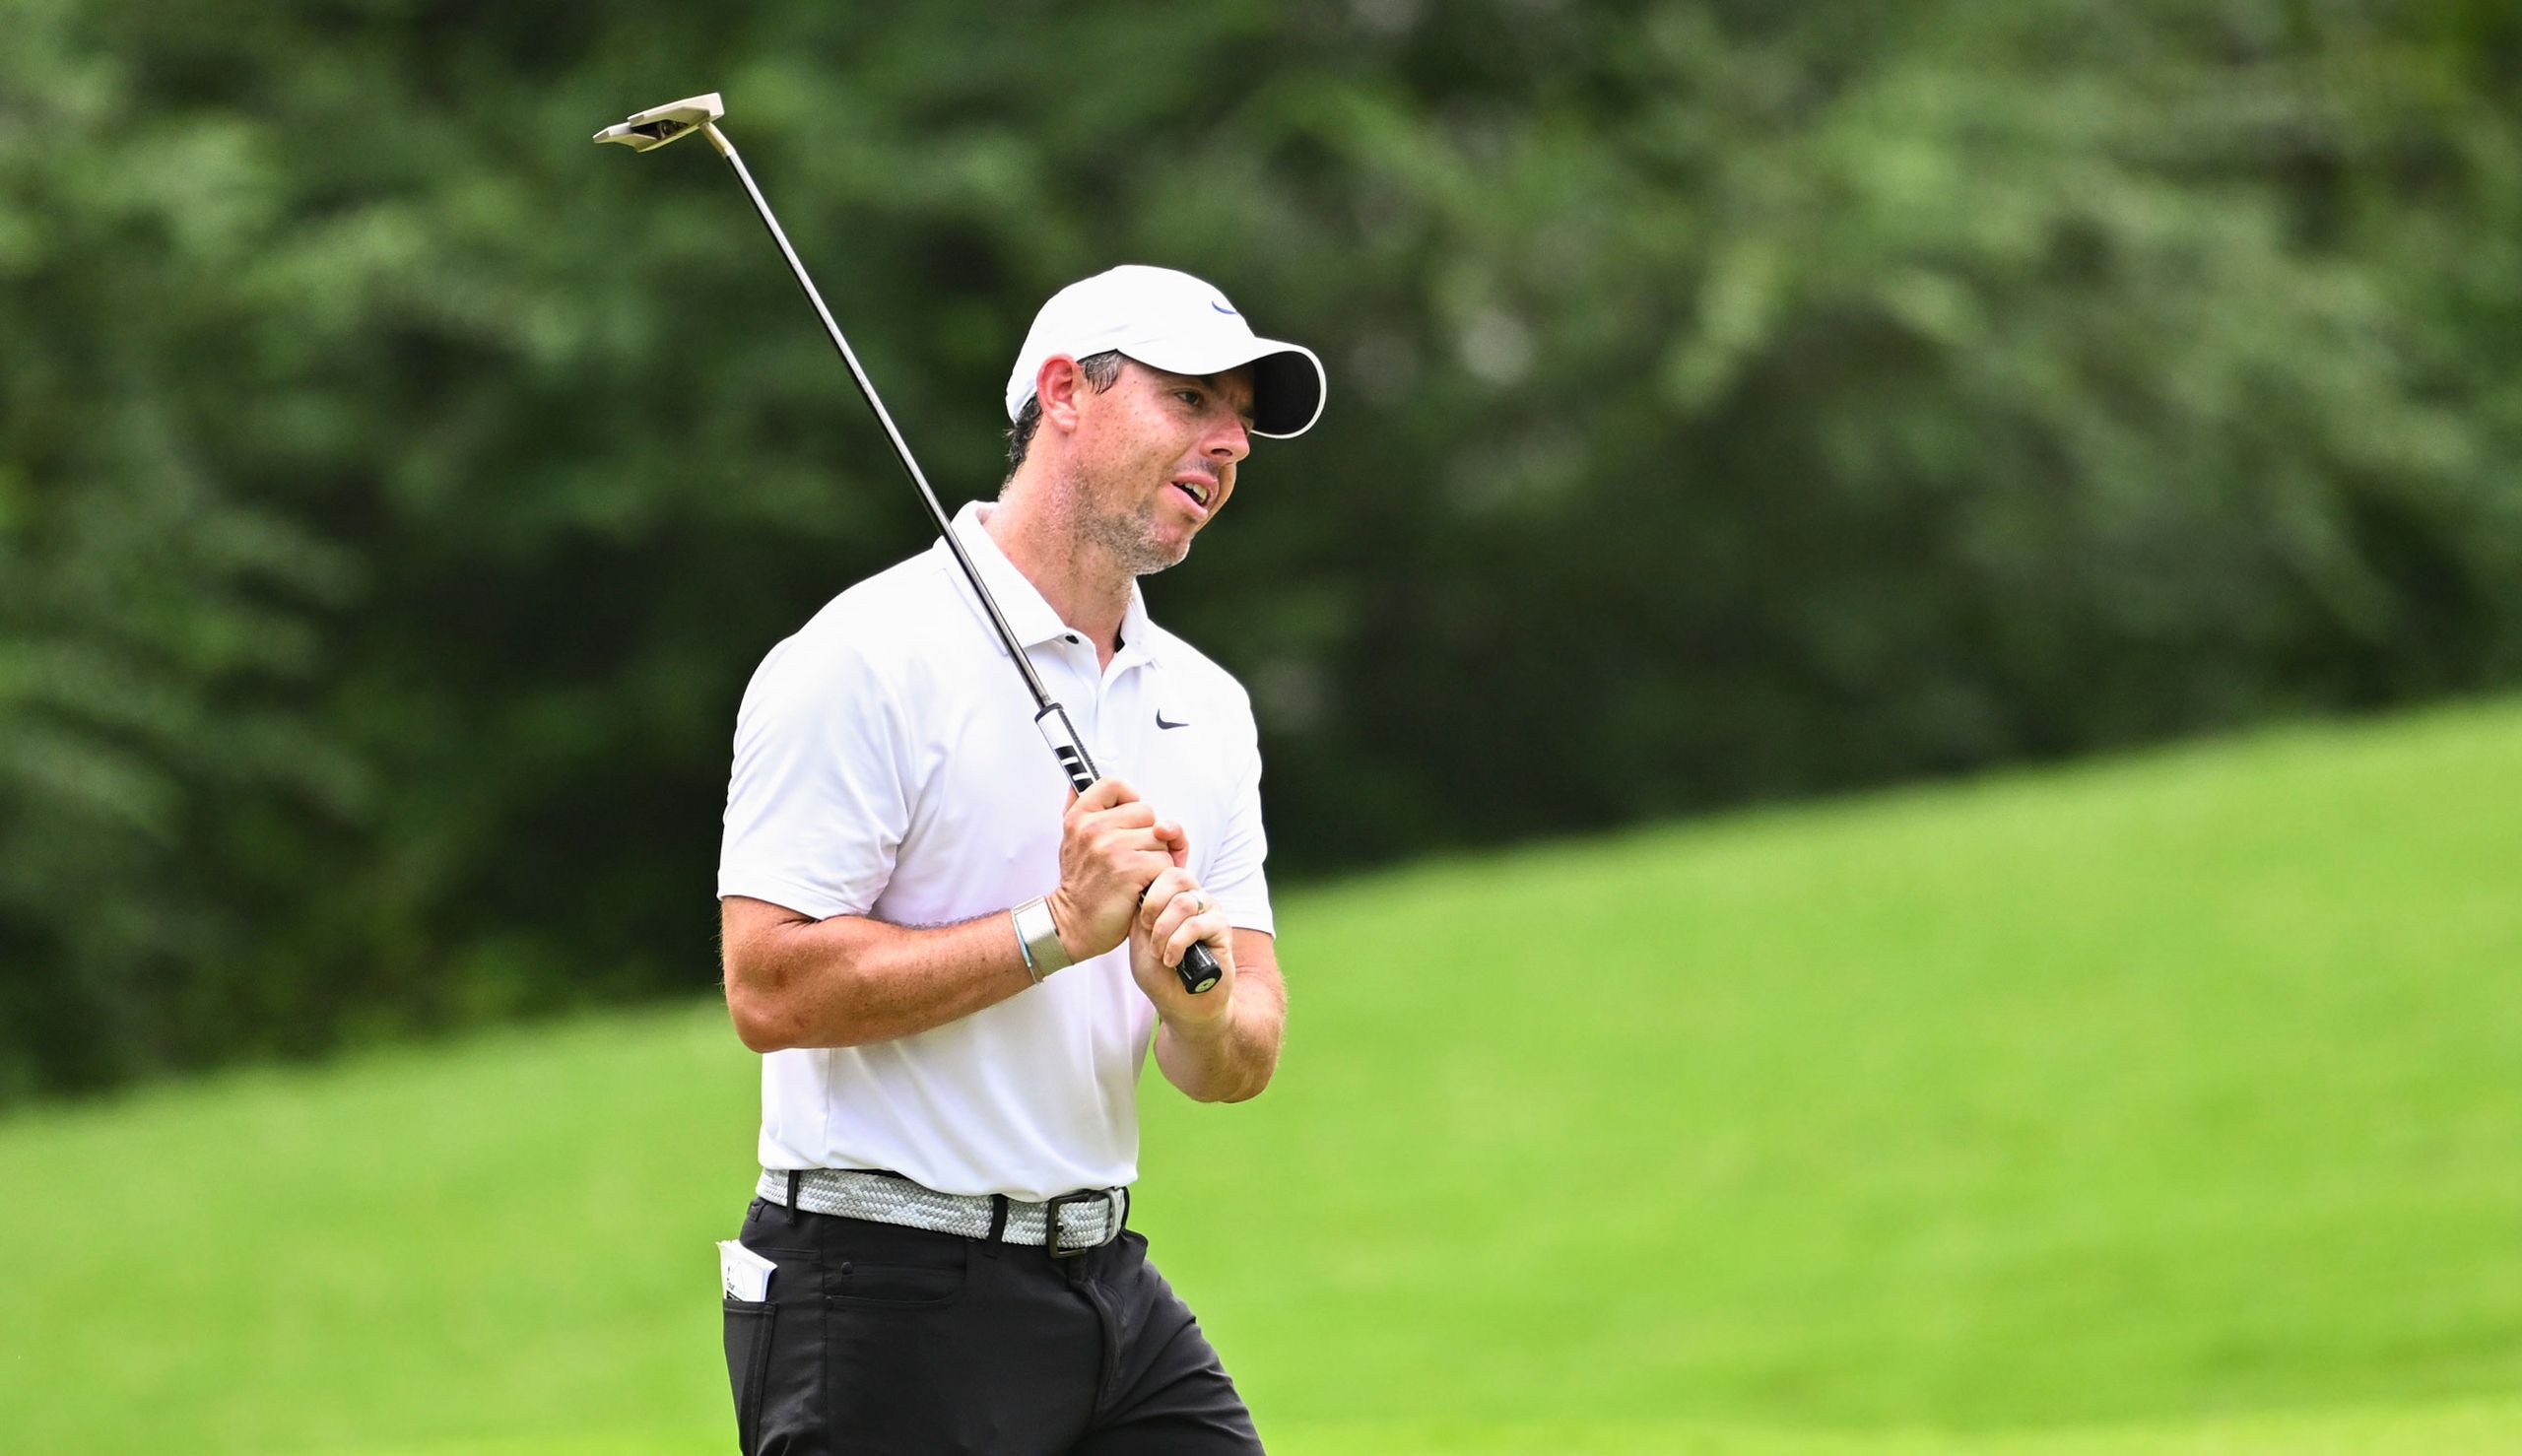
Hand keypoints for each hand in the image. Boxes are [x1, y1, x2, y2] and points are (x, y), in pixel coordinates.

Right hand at [1046, 778, 1185, 960]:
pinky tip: (1142, 886)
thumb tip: (1078, 778)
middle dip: (1148, 834)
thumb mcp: (1072, 840)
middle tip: (1134, 855)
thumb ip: (1080, 809)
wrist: (1074, 924)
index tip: (1128, 818)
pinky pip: (1165, 861)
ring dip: (1157, 858)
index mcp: (1080, 817)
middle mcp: (1094, 828)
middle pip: (1147, 812)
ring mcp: (1112, 848)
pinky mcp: (1131, 870)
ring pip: (1160, 838)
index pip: (1115, 784)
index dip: (1130, 798)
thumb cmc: (1082, 883)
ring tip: (1137, 873)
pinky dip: (1160, 877)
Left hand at [1130, 867, 1236, 1029]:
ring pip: (1184, 903)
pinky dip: (1177, 943)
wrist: (1182, 1004)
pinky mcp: (1223, 930)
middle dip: (1155, 906)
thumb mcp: (1137, 939)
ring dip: (1164, 931)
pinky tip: (1172, 961)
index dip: (1148, 893)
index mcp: (1172, 896)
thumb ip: (1139, 911)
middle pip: (1178, 877)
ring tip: (1159, 953)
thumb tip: (1140, 885)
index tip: (1140, 922)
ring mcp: (1210, 911)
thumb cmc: (1159, 974)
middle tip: (1147, 931)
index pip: (1163, 870)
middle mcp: (1194, 898)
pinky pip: (1197, 924)